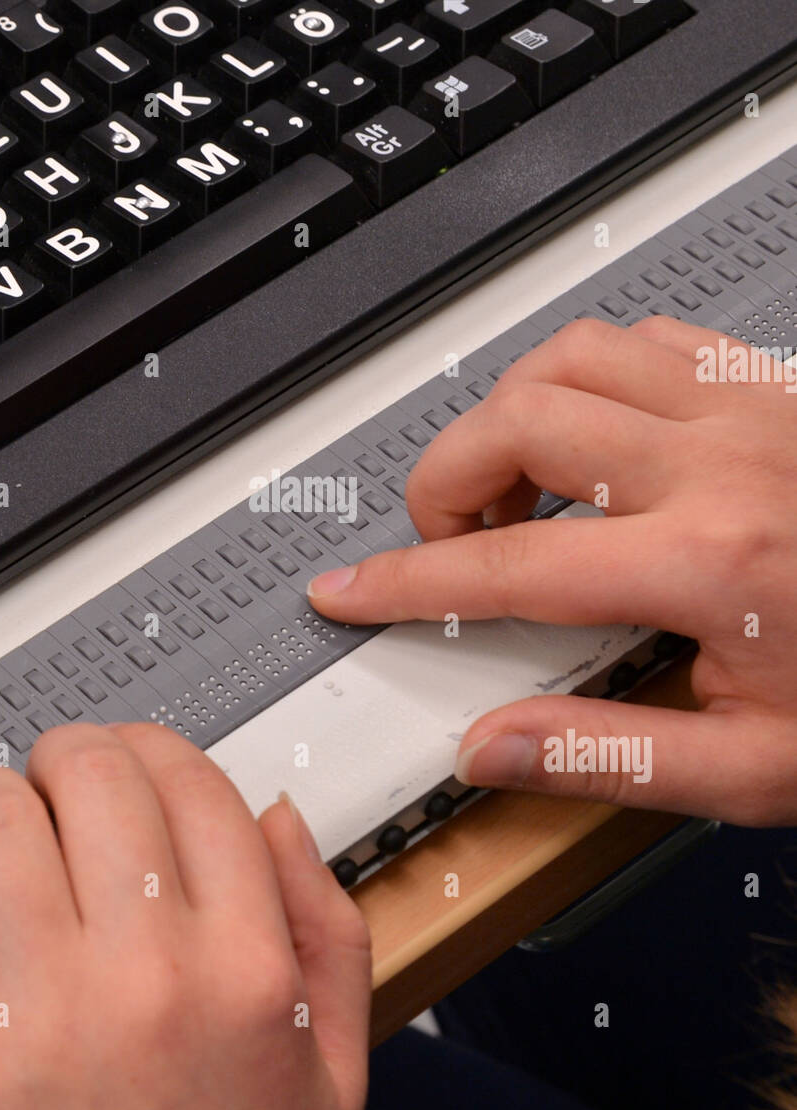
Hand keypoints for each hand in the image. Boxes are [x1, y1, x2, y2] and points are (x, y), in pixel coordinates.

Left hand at [0, 724, 370, 1109]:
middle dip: (73, 754)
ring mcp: (46, 1021)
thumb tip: (275, 817)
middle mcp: (151, 979)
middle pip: (96, 778)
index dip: (157, 747)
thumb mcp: (330, 1063)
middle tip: (60, 777)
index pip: (194, 785)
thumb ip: (326, 926)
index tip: (138, 759)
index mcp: (248, 968)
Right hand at [308, 317, 796, 825]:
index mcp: (712, 566)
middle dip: (445, 481)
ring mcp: (753, 407)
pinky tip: (597, 435)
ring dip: (514, 414)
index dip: (406, 581)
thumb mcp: (759, 770)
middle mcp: (724, 463)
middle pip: (517, 422)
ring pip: (574, 355)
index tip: (355, 589)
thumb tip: (492, 747)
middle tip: (449, 542)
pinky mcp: (776, 385)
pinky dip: (591, 376)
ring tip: (516, 484)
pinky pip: (651, 339)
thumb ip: (607, 757)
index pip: (504, 568)